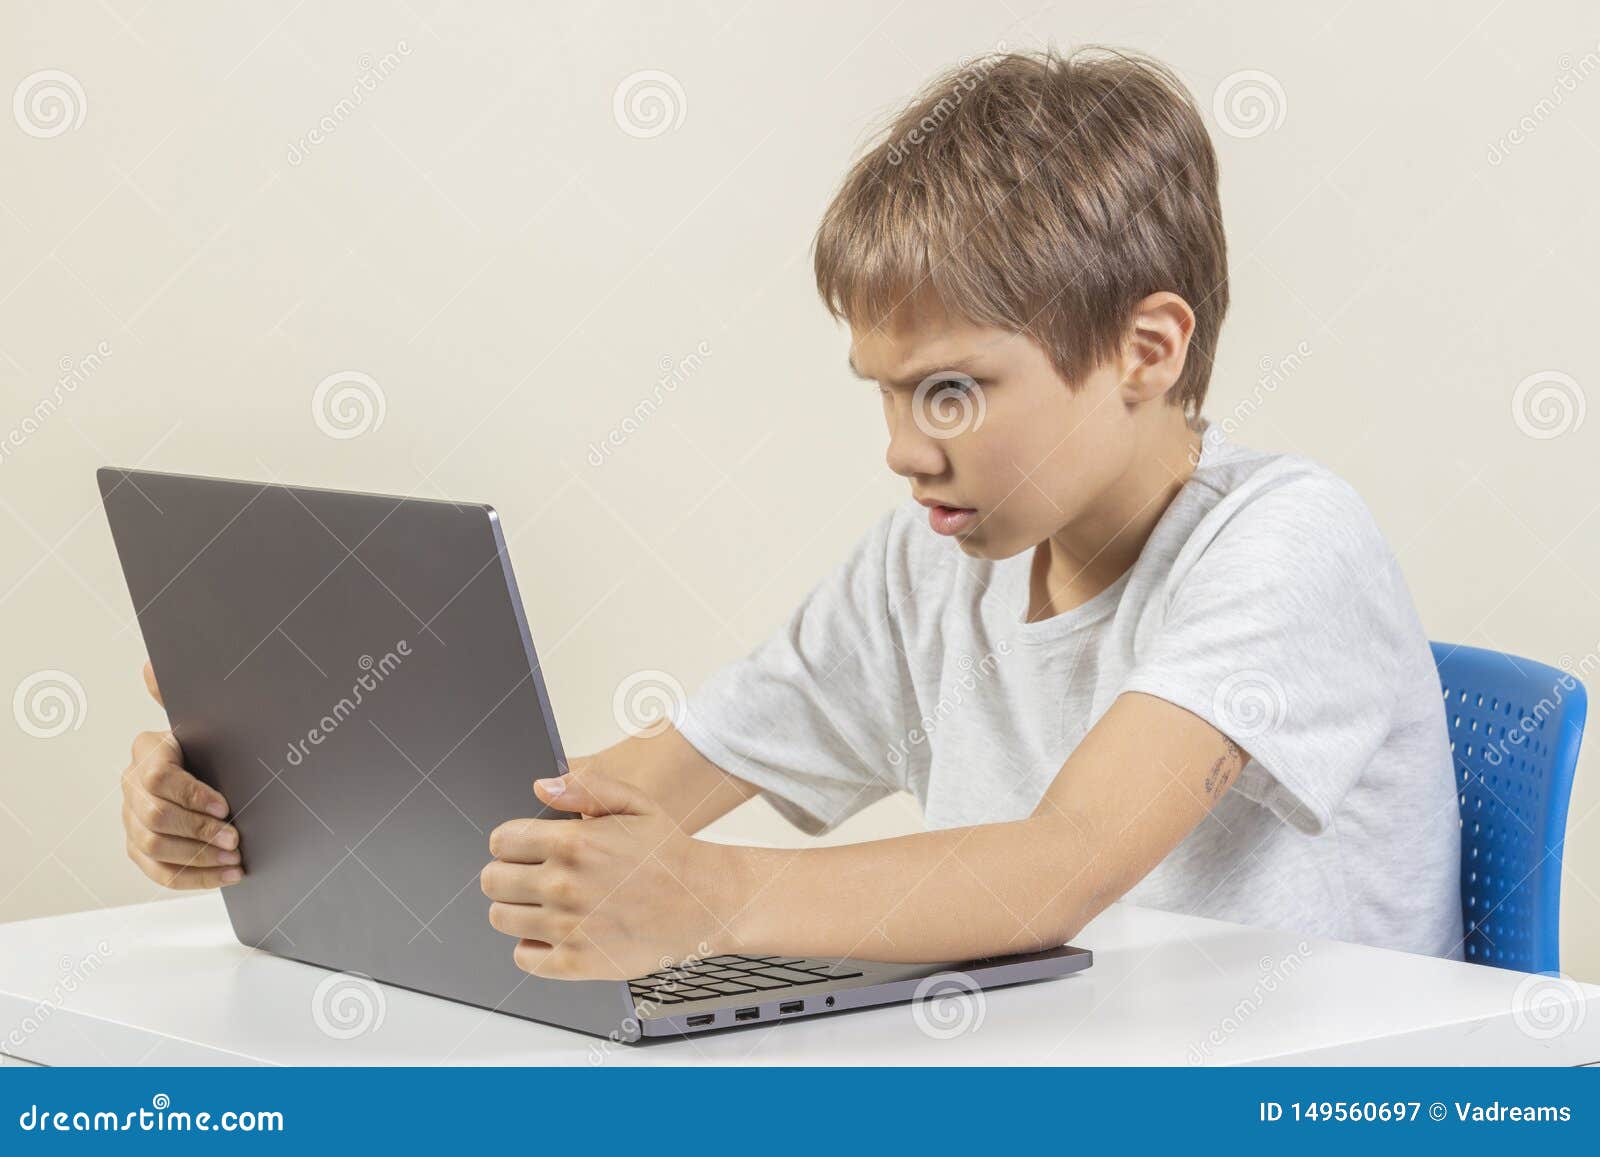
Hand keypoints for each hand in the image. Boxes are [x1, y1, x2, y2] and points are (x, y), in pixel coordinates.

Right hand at [120, 661, 243, 888]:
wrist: (204, 768)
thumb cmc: (208, 742)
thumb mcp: (202, 719)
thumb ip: (176, 695)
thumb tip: (150, 667)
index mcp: (148, 753)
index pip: (158, 779)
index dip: (192, 795)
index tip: (227, 805)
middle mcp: (132, 787)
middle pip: (155, 819)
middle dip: (198, 830)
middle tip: (236, 837)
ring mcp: (132, 821)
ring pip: (155, 848)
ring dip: (199, 857)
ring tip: (237, 857)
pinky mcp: (140, 850)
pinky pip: (162, 873)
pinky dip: (197, 878)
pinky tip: (230, 875)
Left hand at [481, 768, 737, 979]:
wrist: (703, 902)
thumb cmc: (668, 855)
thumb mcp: (635, 803)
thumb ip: (586, 786)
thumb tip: (541, 786)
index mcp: (573, 843)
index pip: (500, 842)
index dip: (510, 842)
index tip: (524, 849)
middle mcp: (564, 885)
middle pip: (493, 881)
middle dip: (508, 874)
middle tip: (532, 876)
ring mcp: (568, 927)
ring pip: (501, 918)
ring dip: (516, 909)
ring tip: (543, 904)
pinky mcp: (576, 962)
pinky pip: (523, 958)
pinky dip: (532, 947)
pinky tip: (554, 933)